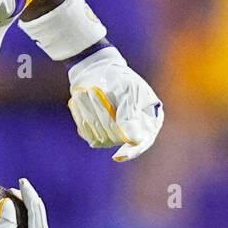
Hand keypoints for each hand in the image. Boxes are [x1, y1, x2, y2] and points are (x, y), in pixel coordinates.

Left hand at [67, 46, 162, 161]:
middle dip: (102, 115)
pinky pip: (87, 133)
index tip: (119, 156)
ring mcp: (114, 134)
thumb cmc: (118, 78)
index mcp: (149, 121)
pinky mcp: (96, 133)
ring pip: (100, 137)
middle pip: (116, 137)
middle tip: (92, 91)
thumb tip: (135, 141)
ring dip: (89, 113)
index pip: (143, 142)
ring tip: (84, 92)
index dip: (132, 151)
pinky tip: (78, 101)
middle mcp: (133, 132)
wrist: (96, 70)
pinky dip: (81, 117)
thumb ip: (131, 115)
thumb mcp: (129, 92)